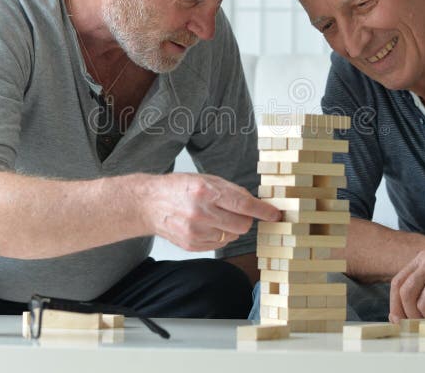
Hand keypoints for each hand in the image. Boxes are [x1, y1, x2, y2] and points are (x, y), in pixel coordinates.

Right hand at [141, 173, 280, 251]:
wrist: (149, 204)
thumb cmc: (178, 188)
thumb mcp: (205, 179)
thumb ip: (231, 191)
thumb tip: (255, 204)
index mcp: (205, 191)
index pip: (244, 205)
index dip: (263, 211)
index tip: (275, 215)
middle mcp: (200, 213)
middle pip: (242, 225)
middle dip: (245, 219)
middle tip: (236, 212)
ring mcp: (195, 232)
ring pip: (232, 236)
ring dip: (231, 227)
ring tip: (214, 216)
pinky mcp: (192, 245)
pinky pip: (220, 244)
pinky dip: (219, 235)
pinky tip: (206, 225)